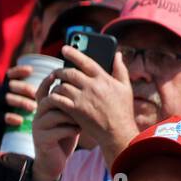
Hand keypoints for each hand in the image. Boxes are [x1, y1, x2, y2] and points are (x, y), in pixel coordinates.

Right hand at [2, 64, 38, 128]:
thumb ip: (36, 97)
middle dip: (24, 88)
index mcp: (7, 90)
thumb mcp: (23, 106)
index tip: (30, 70)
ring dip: (20, 101)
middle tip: (36, 94)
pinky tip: (20, 121)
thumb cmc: (17, 121)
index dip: (18, 71)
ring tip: (33, 108)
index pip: (11, 76)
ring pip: (4, 98)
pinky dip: (10, 117)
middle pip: (9, 85)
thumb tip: (57, 87)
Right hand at [31, 78, 82, 180]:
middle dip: (67, 100)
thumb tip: (86, 84)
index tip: (58, 73)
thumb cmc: (65, 135)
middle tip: (83, 102)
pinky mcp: (42, 141)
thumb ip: (71, 103)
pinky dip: (71, 129)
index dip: (48, 81)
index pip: (43, 90)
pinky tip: (79, 130)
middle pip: (49, 100)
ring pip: (55, 114)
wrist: (54, 161)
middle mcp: (38, 116)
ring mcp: (38, 128)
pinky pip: (57, 130)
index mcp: (44, 109)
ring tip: (83, 119)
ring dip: (72, 116)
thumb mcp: (68, 118)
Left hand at [44, 46, 139, 164]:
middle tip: (57, 72)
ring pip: (62, 85)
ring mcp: (82, 98)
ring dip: (57, 85)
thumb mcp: (125, 88)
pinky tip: (54, 97)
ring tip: (57, 86)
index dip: (74, 52)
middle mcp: (92, 86)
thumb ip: (120, 69)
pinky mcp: (75, 109)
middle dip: (60, 71)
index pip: (85, 61)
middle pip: (69, 72)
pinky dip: (54, 96)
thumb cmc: (123, 110)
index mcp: (104, 78)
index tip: (65, 48)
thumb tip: (117, 54)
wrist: (117, 132)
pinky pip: (58, 98)